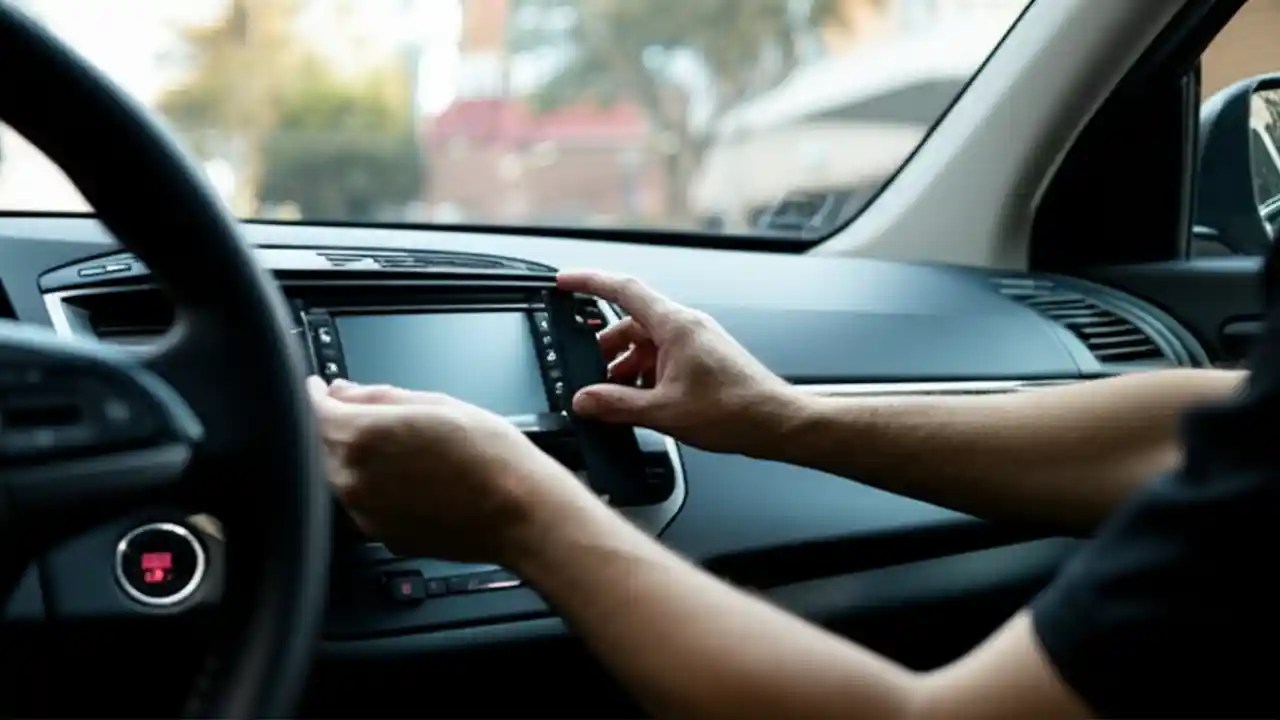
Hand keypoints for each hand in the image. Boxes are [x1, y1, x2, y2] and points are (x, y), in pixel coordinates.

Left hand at [307, 377, 588, 563]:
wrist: (520, 513)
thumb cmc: (491, 456)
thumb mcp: (437, 403)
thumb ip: (379, 396)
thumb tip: (343, 391)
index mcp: (362, 438)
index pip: (312, 410)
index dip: (314, 394)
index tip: (320, 387)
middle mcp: (353, 480)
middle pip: (321, 445)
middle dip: (335, 425)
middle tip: (365, 412)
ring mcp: (365, 513)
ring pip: (340, 475)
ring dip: (355, 457)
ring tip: (399, 446)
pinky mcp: (382, 535)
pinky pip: (362, 502)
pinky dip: (373, 485)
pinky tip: (410, 476)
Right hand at [557, 270, 803, 455]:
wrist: (776, 422)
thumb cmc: (736, 410)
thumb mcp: (664, 411)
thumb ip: (618, 405)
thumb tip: (585, 400)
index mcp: (675, 325)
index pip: (624, 289)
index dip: (589, 281)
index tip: (564, 281)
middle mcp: (686, 326)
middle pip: (630, 323)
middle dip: (605, 348)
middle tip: (588, 374)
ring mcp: (695, 341)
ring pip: (646, 344)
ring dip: (626, 367)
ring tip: (615, 398)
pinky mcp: (702, 358)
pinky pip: (663, 357)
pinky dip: (645, 375)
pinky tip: (641, 403)